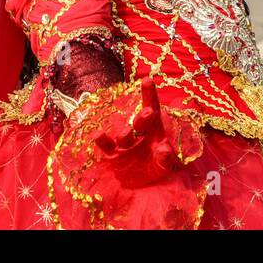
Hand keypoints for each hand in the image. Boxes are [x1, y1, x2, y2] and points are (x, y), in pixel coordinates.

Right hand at [56, 78, 205, 227]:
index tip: (147, 79)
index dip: (149, 94)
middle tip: (148, 112)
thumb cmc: (155, 166)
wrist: (139, 183)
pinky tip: (97, 135)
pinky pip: (106, 146)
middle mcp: (137, 133)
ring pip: (124, 136)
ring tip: (127, 134)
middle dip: (143, 117)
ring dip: (125, 134)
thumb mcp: (164, 164)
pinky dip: (101, 140)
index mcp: (153, 130)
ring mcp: (124, 143)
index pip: (152, 109)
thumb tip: (165, 149)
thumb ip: (166, 158)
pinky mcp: (112, 154)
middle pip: (140, 122)